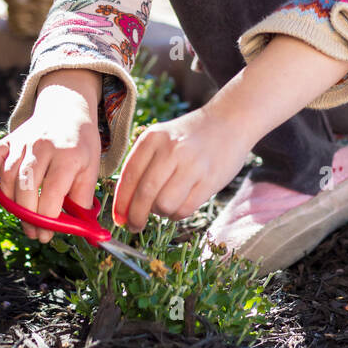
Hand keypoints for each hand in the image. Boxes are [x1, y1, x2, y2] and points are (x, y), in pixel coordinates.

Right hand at [0, 69, 102, 242]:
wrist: (66, 109)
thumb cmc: (80, 144)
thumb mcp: (91, 169)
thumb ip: (83, 199)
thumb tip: (78, 229)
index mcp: (68, 155)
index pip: (52, 192)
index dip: (48, 219)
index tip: (48, 234)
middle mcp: (42, 146)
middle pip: (26, 188)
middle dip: (29, 217)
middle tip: (36, 233)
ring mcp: (23, 141)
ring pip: (8, 177)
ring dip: (13, 203)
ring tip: (25, 217)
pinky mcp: (9, 139)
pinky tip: (6, 186)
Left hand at [112, 106, 253, 232]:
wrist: (229, 121)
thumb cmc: (189, 136)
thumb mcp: (162, 138)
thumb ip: (143, 165)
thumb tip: (124, 204)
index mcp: (153, 138)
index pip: (128, 177)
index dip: (120, 203)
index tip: (118, 218)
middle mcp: (171, 149)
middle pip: (144, 194)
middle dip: (135, 216)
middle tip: (134, 226)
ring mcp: (192, 165)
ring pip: (164, 205)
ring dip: (160, 213)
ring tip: (165, 205)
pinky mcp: (209, 180)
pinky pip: (185, 209)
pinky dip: (177, 214)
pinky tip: (179, 204)